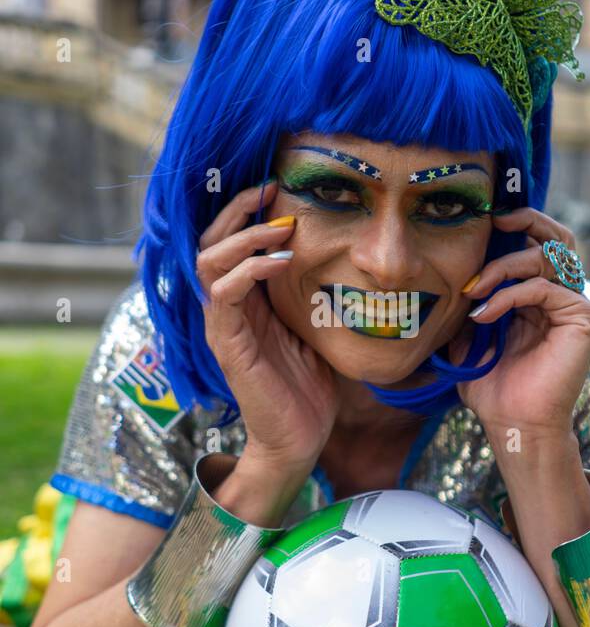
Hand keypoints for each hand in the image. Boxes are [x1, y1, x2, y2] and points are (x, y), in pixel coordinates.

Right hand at [196, 179, 338, 469]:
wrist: (299, 439)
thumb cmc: (309, 385)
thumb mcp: (315, 326)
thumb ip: (312, 291)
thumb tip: (343, 252)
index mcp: (246, 299)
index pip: (230, 241)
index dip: (247, 211)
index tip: (278, 187)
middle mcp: (227, 307)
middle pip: (210, 241)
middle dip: (238, 210)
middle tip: (270, 190)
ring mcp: (224, 324)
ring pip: (209, 262)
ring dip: (243, 236)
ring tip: (279, 226)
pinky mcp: (228, 344)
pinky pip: (223, 295)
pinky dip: (249, 271)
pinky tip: (280, 262)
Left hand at [449, 206, 589, 440]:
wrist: (513, 422)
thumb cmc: (493, 384)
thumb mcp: (471, 333)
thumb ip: (474, 297)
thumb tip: (457, 265)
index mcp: (540, 294)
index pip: (538, 243)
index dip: (517, 225)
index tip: (484, 220)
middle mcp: (563, 295)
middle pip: (558, 237)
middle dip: (527, 219)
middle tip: (495, 220)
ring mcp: (577, 305)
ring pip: (548, 257)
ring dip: (504, 266)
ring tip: (474, 290)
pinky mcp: (585, 318)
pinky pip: (545, 288)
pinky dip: (509, 295)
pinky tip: (485, 314)